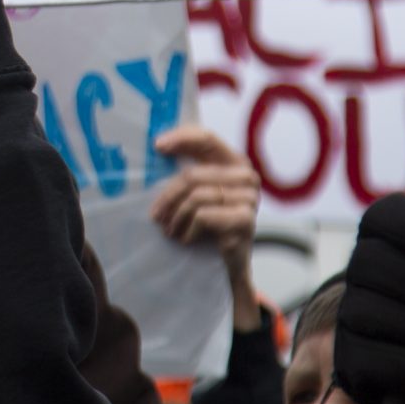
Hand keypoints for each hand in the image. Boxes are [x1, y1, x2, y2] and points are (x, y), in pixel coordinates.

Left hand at [149, 127, 262, 328]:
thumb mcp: (195, 194)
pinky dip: (188, 230)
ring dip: (175, 217)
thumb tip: (155, 147)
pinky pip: (202, 216)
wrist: (226, 265)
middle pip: (191, 175)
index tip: (157, 146)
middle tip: (156, 216)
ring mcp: (249, 198)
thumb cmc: (206, 225)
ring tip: (170, 230)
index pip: (207, 138)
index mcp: (233, 162)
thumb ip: (185, 171)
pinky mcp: (245, 220)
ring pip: (195, 197)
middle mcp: (245, 176)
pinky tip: (186, 239)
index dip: (181, 138)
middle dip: (167, 197)